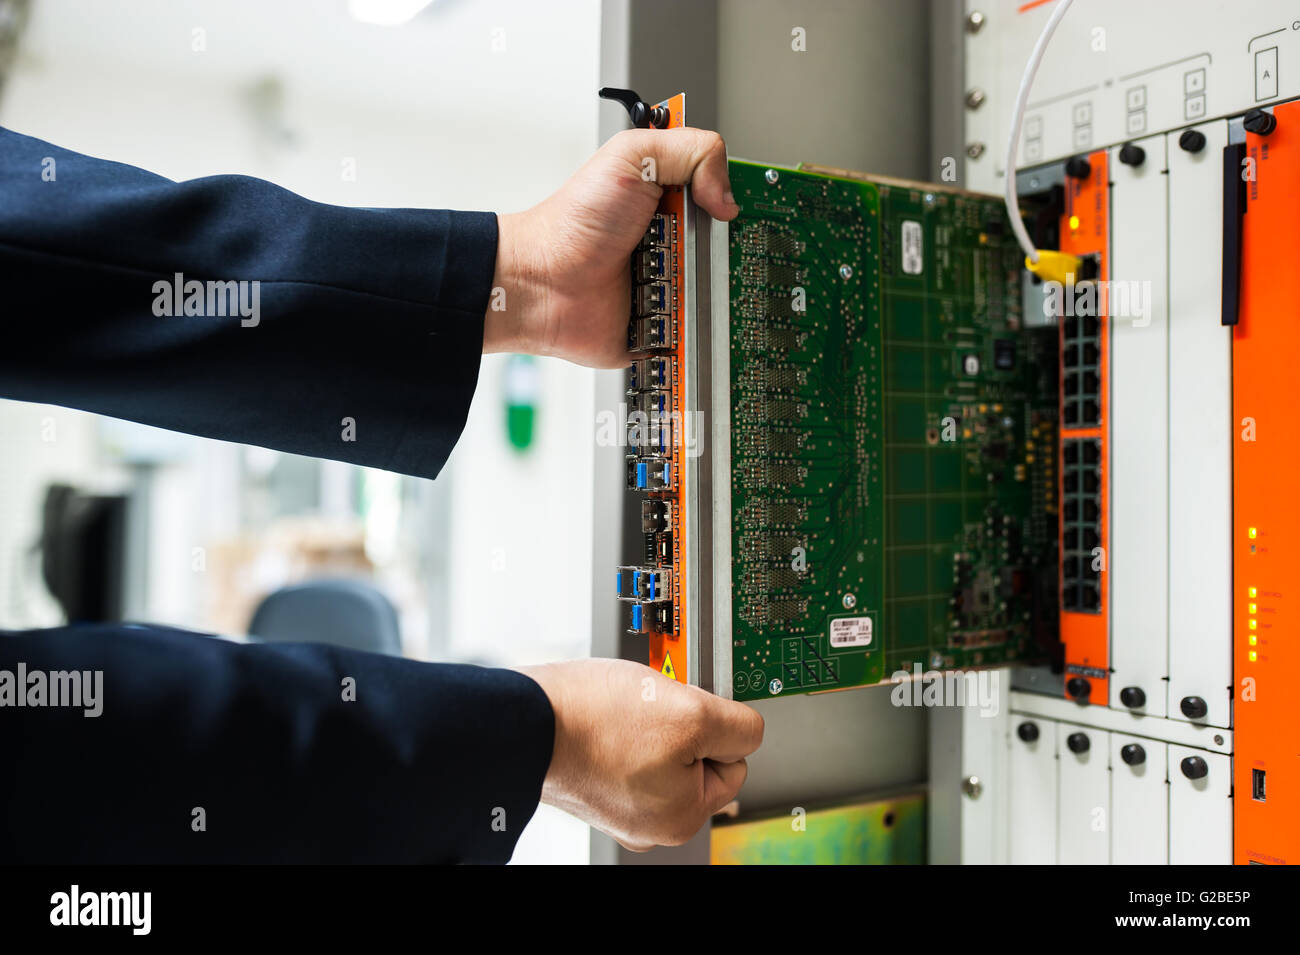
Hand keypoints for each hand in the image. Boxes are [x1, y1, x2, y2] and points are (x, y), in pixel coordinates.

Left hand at [487, 128, 739, 367]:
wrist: (541, 285)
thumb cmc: (571, 225)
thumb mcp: (633, 158)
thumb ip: (693, 152)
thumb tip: (729, 197)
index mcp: (671, 201)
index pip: (725, 200)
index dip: (744, 205)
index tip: (763, 212)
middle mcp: (675, 244)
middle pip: (732, 251)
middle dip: (734, 254)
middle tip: (713, 250)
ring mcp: (671, 286)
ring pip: (721, 296)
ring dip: (718, 295)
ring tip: (693, 283)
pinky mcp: (665, 327)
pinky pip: (698, 336)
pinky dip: (702, 335)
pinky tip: (696, 320)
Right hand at [516, 658, 763, 850]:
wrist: (521, 717)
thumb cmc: (593, 720)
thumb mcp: (692, 713)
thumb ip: (738, 726)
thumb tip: (750, 731)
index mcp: (680, 818)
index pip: (733, 761)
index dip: (714, 726)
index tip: (686, 708)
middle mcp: (650, 822)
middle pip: (696, 756)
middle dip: (680, 725)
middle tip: (649, 707)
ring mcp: (618, 804)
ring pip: (661, 748)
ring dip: (650, 722)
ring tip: (622, 710)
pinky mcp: (593, 782)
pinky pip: (627, 749)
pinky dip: (621, 727)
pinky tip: (605, 716)